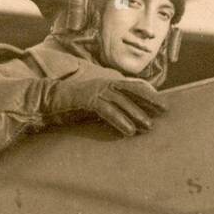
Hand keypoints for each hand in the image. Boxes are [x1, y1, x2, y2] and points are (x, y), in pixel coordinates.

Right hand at [42, 77, 166, 135]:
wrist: (49, 100)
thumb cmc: (75, 105)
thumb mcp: (98, 105)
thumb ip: (113, 107)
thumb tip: (132, 120)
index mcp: (109, 83)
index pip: (134, 87)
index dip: (149, 95)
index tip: (164, 105)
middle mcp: (105, 83)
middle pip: (132, 89)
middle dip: (149, 99)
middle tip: (164, 110)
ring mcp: (95, 89)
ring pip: (121, 100)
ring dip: (136, 113)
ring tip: (148, 126)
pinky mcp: (86, 99)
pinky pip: (107, 110)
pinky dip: (119, 120)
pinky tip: (128, 130)